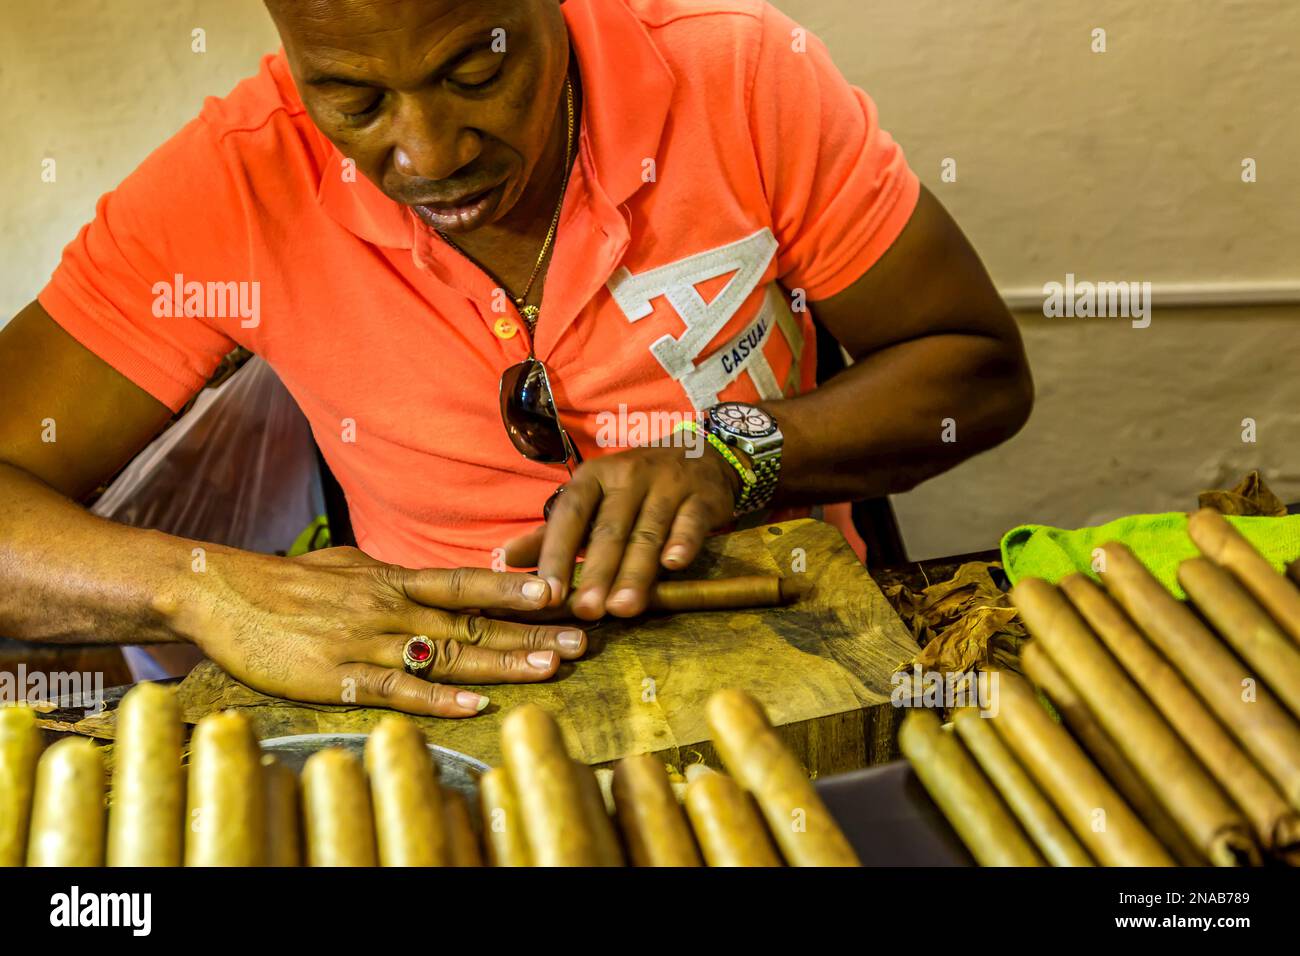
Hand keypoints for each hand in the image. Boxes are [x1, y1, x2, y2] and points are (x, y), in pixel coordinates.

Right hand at [163, 546, 588, 717]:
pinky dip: (438, 696)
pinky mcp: (339, 676)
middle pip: (470, 620)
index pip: (464, 582)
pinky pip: (397, 687)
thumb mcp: (349, 566)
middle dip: (529, 630)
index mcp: (392, 579)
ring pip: (445, 653)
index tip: (559, 589)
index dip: (512, 586)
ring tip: (549, 668)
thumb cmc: (288, 582)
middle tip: (579, 637)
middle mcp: (389, 607)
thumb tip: (439, 582)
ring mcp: (366, 641)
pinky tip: (475, 703)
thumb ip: (397, 578)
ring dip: (501, 661)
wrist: (219, 592)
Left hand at [503, 443, 740, 620]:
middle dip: (597, 572)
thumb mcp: (592, 500)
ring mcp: (667, 484)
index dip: (557, 554)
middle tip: (586, 612)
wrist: (698, 453)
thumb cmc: (633, 487)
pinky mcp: (702, 496)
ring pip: (648, 532)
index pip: (570, 515)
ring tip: (623, 608)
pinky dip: (683, 542)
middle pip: (610, 529)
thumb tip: (506, 558)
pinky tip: (674, 566)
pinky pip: (691, 521)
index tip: (546, 594)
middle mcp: (628, 476)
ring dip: (636, 572)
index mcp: (593, 477)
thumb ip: (552, 533)